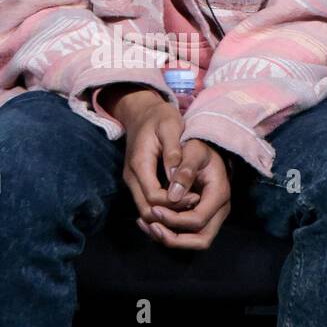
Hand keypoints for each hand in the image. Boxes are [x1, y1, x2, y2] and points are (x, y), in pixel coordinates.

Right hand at [108, 88, 200, 221]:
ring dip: (167, 214)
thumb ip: (173, 152)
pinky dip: (163, 209)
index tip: (196, 196)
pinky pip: (147, 204)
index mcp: (139, 164)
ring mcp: (132, 181)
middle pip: (147, 210)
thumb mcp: (170, 126)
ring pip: (146, 211)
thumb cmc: (159, 117)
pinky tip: (182, 201)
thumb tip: (176, 177)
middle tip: (195, 203)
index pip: (154, 196)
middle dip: (171, 213)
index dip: (175, 202)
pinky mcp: (136, 182)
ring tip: (191, 203)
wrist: (141, 112)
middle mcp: (131, 177)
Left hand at [137, 138, 231, 250]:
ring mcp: (212, 217)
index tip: (154, 208)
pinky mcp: (201, 218)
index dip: (175, 219)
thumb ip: (185, 169)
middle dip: (174, 238)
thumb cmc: (198, 148)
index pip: (198, 219)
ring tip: (145, 225)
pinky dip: (168, 234)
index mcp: (219, 194)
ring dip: (169, 239)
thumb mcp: (193, 150)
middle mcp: (219, 210)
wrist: (203, 150)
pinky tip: (148, 223)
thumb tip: (174, 195)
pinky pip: (187, 236)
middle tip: (151, 226)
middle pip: (201, 239)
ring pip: (193, 241)